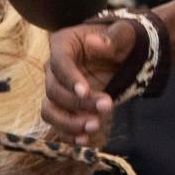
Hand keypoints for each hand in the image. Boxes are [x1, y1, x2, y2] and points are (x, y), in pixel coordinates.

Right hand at [40, 16, 142, 147]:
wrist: (119, 57)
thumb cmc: (119, 41)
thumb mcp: (124, 33)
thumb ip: (114, 36)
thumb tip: (95, 42)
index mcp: (63, 44)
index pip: (59, 62)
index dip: (70, 79)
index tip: (86, 91)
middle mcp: (54, 68)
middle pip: (54, 90)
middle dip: (78, 103)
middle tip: (107, 106)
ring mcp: (57, 90)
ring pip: (49, 110)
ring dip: (68, 123)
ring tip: (94, 126)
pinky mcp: (64, 107)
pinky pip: (57, 124)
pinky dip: (68, 135)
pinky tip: (85, 141)